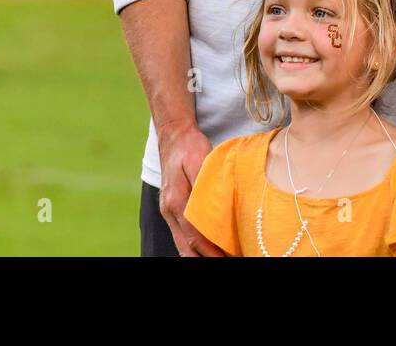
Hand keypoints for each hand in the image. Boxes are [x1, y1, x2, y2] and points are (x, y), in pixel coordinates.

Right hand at [157, 120, 225, 256]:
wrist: (173, 135)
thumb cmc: (189, 146)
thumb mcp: (200, 159)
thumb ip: (205, 184)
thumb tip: (214, 208)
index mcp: (176, 201)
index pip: (195, 235)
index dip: (211, 251)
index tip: (227, 257)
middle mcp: (170, 210)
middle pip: (186, 245)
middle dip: (205, 257)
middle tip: (227, 260)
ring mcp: (168, 210)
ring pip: (182, 242)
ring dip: (199, 253)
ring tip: (221, 257)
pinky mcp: (172, 208)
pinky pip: (182, 233)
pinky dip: (195, 244)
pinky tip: (210, 246)